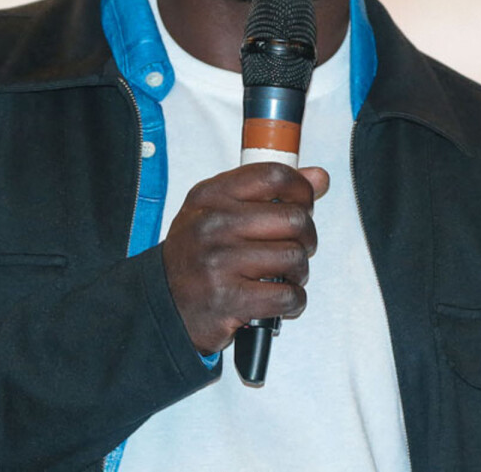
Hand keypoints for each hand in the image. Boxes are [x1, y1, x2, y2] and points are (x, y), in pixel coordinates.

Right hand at [161, 163, 329, 354]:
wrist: (163, 304)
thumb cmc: (196, 256)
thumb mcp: (219, 210)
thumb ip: (268, 191)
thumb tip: (318, 177)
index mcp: (211, 196)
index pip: (274, 175)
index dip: (301, 189)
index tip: (303, 203)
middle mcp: (213, 224)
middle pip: (294, 218)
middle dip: (306, 237)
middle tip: (295, 246)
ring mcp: (220, 262)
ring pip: (294, 258)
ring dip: (298, 271)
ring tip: (282, 274)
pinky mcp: (230, 299)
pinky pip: (288, 295)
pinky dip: (293, 300)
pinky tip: (277, 297)